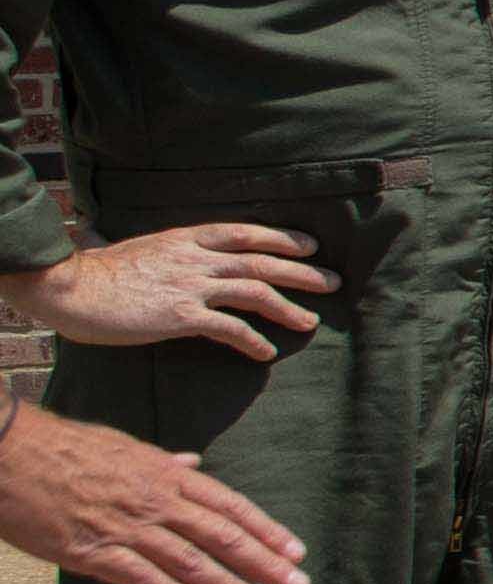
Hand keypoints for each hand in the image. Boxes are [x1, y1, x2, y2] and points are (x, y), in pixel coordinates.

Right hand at [0, 401, 308, 583]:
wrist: (11, 452)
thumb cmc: (66, 447)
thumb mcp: (124, 446)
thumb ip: (162, 462)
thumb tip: (192, 462)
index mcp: (166, 475)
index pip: (230, 506)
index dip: (267, 531)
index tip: (296, 552)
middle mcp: (154, 501)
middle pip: (222, 536)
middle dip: (264, 563)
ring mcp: (124, 527)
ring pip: (189, 559)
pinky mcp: (89, 550)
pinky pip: (138, 575)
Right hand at [17, 223, 333, 358]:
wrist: (69, 288)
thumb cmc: (93, 272)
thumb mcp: (129, 247)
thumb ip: (145, 246)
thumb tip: (104, 232)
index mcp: (185, 238)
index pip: (245, 233)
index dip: (282, 238)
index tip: (310, 246)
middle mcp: (195, 258)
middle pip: (262, 261)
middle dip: (302, 272)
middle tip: (332, 281)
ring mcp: (191, 286)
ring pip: (255, 292)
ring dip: (288, 308)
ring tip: (310, 321)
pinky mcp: (181, 316)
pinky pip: (229, 328)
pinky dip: (252, 340)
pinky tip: (265, 352)